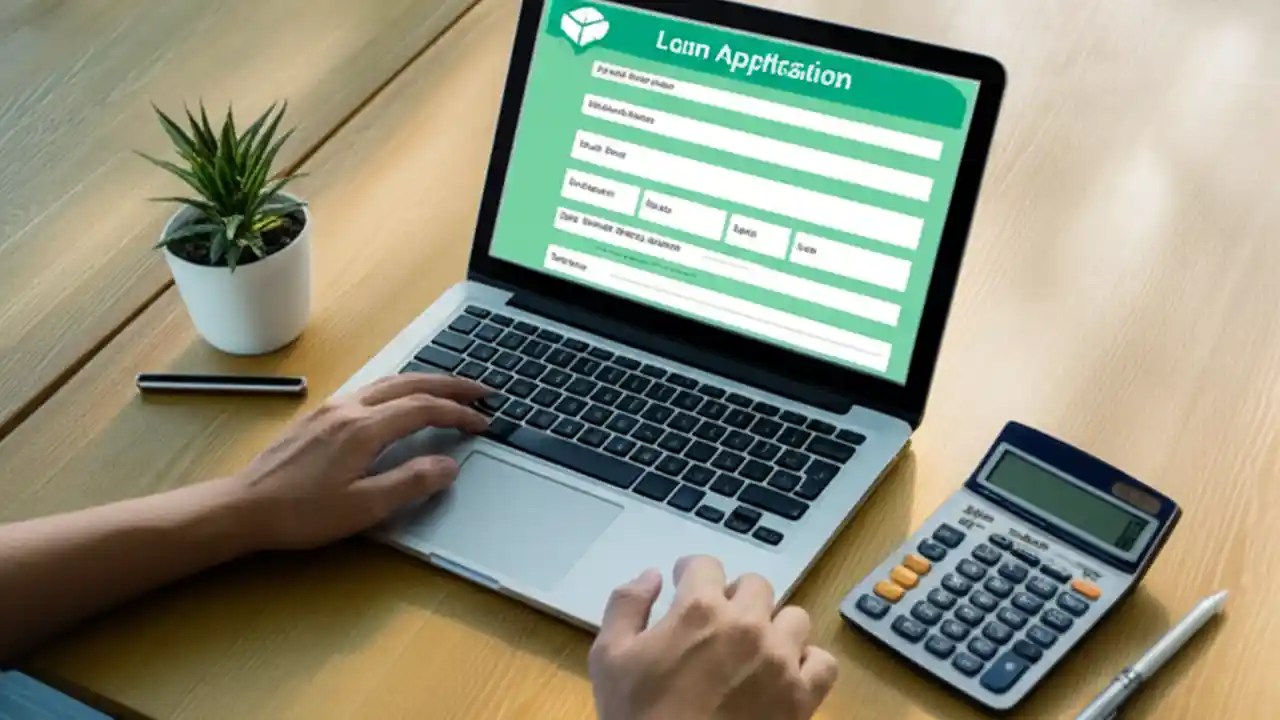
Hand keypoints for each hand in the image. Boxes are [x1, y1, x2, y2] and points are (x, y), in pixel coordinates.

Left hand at [228, 373, 489, 550]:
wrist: (243, 507)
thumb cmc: (302, 514)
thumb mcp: (363, 507)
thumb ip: (410, 482)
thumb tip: (450, 464)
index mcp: (364, 428)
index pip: (423, 408)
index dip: (458, 413)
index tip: (484, 422)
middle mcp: (349, 407)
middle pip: (410, 383)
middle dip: (450, 385)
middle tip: (481, 391)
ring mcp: (331, 407)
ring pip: (388, 381)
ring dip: (425, 382)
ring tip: (450, 390)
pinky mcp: (319, 415)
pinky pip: (370, 388)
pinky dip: (400, 388)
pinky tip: (402, 400)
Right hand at [589, 556, 838, 719]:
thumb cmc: (639, 716)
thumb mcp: (608, 658)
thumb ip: (626, 605)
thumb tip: (652, 576)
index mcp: (699, 609)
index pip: (706, 565)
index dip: (691, 573)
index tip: (685, 585)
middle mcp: (746, 624)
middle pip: (755, 585)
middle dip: (735, 596)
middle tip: (719, 621)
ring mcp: (780, 660)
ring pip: (794, 618)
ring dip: (774, 626)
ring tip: (755, 647)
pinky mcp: (802, 695)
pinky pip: (823, 662)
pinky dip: (807, 664)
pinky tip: (786, 673)